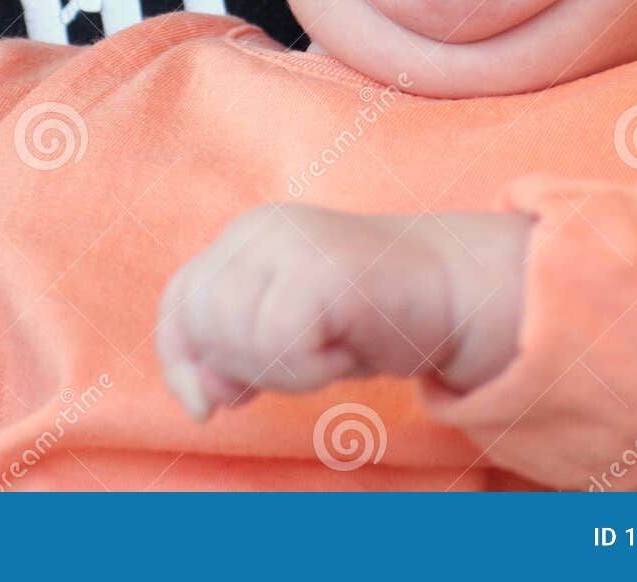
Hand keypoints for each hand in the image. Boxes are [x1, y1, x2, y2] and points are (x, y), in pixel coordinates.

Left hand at [156, 203, 530, 420]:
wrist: (457, 294)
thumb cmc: (371, 320)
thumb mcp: (287, 337)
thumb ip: (235, 356)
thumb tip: (202, 400)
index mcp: (245, 237)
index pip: (179, 301)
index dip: (181, 359)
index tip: (210, 407)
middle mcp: (260, 229)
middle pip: (203, 323)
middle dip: (243, 367)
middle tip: (303, 365)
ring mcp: (289, 242)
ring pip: (237, 339)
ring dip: (284, 372)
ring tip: (329, 351)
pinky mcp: (320, 268)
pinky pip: (280, 346)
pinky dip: (311, 370)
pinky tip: (346, 350)